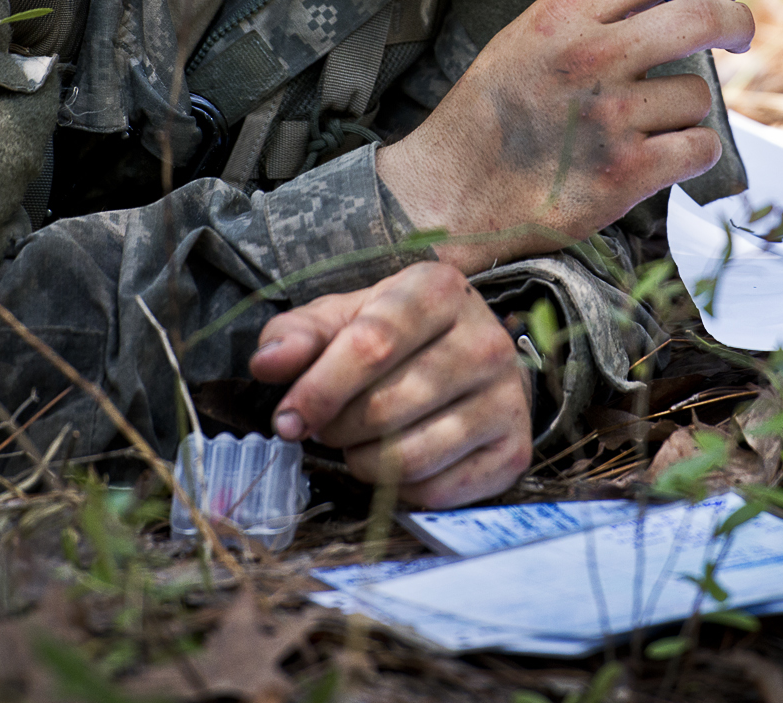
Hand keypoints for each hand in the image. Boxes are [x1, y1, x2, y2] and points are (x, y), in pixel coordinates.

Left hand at [248, 262, 532, 507]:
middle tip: (327, 426)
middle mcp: (486, 341)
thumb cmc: (395, 333)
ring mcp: (508, 398)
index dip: (318, 390)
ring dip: (363, 462)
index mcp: (439, 291)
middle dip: (337, 428)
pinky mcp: (515, 450)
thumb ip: (300, 334)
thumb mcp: (345, 317)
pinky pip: (437, 491)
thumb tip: (267, 363)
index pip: (370, 346)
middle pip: (385, 409)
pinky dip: (400, 490)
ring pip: (409, 457)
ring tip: (360, 441)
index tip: (286, 420)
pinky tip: (397, 460)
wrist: (470, 354)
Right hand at [376, 0, 751, 269]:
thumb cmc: (490, 116)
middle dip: (736, 23)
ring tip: (644, 125)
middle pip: (702, 18)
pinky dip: (692, 153)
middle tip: (738, 36)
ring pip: (697, 95)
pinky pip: (700, 147)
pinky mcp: (626, 173)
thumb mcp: (524, 38)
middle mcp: (591, 57)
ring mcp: (611, 116)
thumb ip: (589, 14)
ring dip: (685, 110)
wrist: (450, 192)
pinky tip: (662, 156)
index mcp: (564, 14)